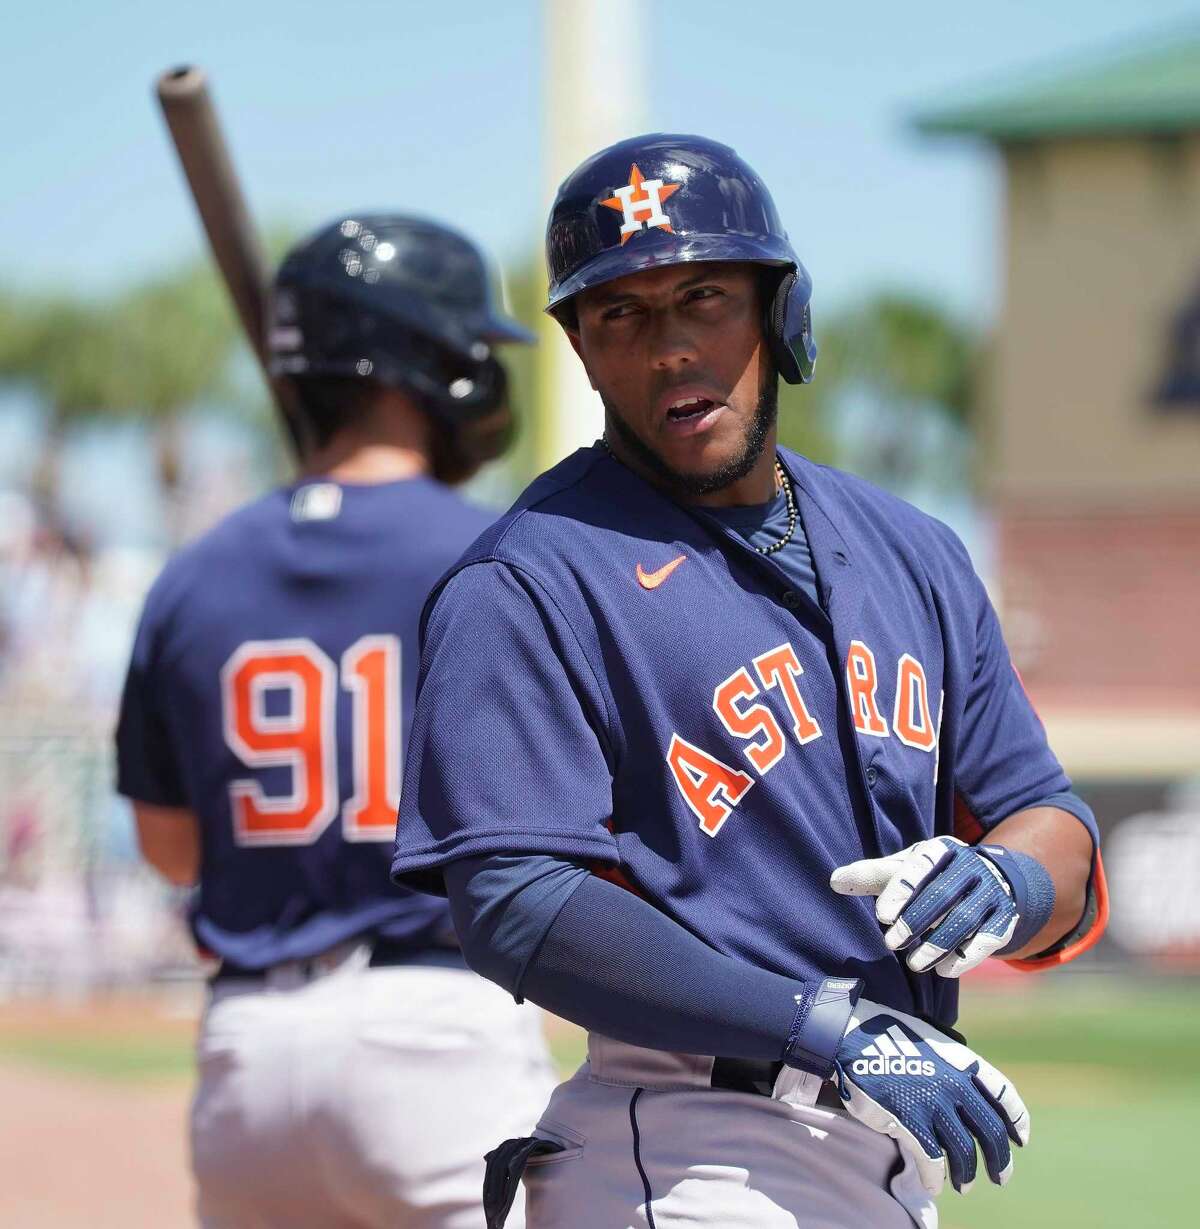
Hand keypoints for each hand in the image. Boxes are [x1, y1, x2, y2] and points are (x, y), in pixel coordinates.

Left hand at [831, 837, 1017, 976]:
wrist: (989, 880)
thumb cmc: (934, 875)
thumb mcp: (906, 869)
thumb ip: (874, 875)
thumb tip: (835, 881)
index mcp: (941, 849)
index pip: (920, 866)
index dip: (901, 890)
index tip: (882, 915)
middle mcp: (971, 866)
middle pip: (942, 895)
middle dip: (915, 922)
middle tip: (891, 943)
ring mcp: (992, 892)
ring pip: (965, 920)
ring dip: (937, 945)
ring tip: (913, 964)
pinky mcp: (1005, 919)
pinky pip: (987, 940)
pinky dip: (965, 957)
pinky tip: (943, 970)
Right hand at [833, 999, 1029, 1194]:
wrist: (852, 1036)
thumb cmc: (889, 1035)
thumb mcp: (932, 1041)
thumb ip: (954, 1066)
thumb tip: (970, 1094)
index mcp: (963, 1062)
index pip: (1004, 1096)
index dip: (1016, 1121)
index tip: (1019, 1139)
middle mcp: (955, 1085)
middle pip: (990, 1132)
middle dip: (999, 1160)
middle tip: (1000, 1177)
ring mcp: (933, 1104)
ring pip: (963, 1152)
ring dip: (968, 1174)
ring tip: (966, 1185)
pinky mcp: (909, 1121)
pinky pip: (930, 1160)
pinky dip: (934, 1178)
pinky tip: (934, 1185)